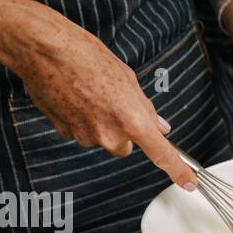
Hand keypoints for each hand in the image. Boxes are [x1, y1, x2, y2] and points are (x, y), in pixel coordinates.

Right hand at [0, 0, 195, 188]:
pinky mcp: (66, 133)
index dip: (177, 170)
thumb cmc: (84, 55)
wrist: (43, 49)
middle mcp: (109, 135)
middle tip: (113, 101)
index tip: (189, 183)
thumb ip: (146, 108)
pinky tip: (74, 96)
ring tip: (90, 92)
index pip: (161, 153)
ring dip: (101, 122)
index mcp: (131, 120)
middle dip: (124, 130)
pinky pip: (82, 132)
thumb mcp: (127, 78)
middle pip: (126, 146)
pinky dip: (81, 118)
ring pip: (103, 139)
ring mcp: (86, 136)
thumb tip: (160, 126)